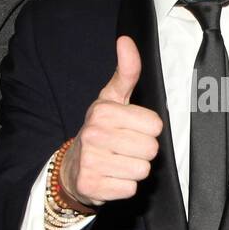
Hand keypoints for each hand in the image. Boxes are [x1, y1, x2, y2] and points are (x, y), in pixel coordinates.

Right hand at [61, 36, 162, 207]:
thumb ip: (126, 72)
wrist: (73, 168)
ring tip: (117, 162)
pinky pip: (130, 189)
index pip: (155, 126)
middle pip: (151, 149)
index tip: (130, 129)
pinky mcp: (91, 186)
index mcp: (104, 111)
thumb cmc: (100, 130)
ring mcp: (91, 161)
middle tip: (123, 148)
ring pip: (142, 170)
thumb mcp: (112, 99)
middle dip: (142, 151)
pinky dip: (124, 186)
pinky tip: (111, 177)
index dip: (147, 130)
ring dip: (134, 169)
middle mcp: (94, 134)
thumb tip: (126, 41)